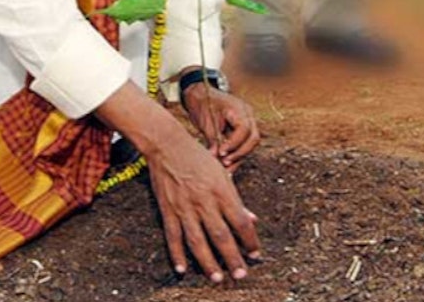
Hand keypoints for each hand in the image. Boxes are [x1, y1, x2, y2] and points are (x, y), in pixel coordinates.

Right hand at [145, 123, 261, 281]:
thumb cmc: (199, 158)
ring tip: (216, 278)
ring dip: (208, 262)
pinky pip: (173, 236)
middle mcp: (204, 201)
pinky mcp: (168, 209)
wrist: (167, 145)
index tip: (256, 254)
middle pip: (221, 235)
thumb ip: (236, 200)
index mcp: (222, 190)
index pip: (240, 221)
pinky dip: (177, 254)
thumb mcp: (222, 174)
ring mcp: (184, 206)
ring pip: (198, 240)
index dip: (250, 240)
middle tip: (240, 275)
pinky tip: (183, 268)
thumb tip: (252, 220)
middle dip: (232, 258)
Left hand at [182, 82, 260, 170]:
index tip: (222, 152)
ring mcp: (247, 121)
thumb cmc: (203, 104)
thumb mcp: (206, 122)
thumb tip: (215, 157)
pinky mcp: (243, 129)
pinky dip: (236, 154)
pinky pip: (244, 144)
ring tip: (225, 168)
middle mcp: (247, 115)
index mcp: (238, 108)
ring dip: (239, 157)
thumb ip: (212, 139)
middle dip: (240, 153)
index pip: (244, 129)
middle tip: (225, 162)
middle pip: (253, 138)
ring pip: (250, 144)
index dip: (234, 143)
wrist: (201, 95)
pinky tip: (228, 165)